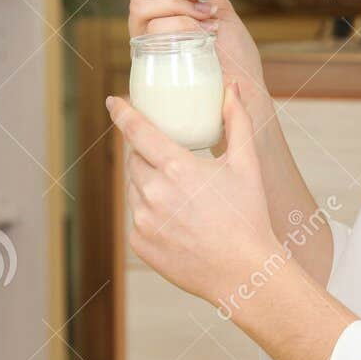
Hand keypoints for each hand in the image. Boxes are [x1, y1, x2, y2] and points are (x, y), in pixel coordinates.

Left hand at [108, 81, 276, 307]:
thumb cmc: (248, 216)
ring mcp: (143, 220)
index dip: (122, 113)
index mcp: (177, 168)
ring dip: (149, 185)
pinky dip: (150, 214)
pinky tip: (177, 223)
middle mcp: (153, 192)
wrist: (242, 271)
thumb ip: (237, 121)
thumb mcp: (246, 164)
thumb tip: (231, 88)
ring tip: (181, 199)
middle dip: (147, 156)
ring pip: (134, 190)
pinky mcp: (138, 243)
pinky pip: (136, 218)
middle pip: (135, 160)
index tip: (112, 102)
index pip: (138, 131)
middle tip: (171, 164)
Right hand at [119, 0, 273, 138]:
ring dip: (180, 8)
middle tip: (201, 0)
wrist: (243, 86)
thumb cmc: (233, 49)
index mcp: (160, 0)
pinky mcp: (147, 60)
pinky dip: (181, 26)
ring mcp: (145, 39)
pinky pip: (152, 29)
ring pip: (141, 6)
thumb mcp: (215, 0)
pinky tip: (202, 37)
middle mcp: (146, 18)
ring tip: (208, 22)